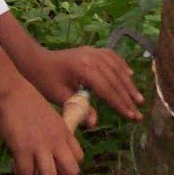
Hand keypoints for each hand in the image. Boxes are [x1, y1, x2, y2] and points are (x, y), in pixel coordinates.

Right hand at [0, 49, 83, 174]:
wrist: (9, 90)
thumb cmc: (24, 98)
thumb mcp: (48, 115)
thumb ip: (52, 132)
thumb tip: (46, 147)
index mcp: (64, 131)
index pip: (79, 158)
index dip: (68, 167)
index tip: (56, 167)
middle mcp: (56, 140)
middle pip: (71, 172)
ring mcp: (40, 145)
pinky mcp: (22, 148)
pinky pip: (25, 173)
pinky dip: (19, 173)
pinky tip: (15, 165)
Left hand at [25, 45, 144, 127]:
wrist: (35, 61)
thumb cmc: (45, 80)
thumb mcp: (60, 97)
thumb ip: (79, 109)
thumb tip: (94, 124)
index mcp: (84, 69)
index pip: (107, 89)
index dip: (120, 104)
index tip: (131, 116)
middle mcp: (92, 57)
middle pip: (115, 79)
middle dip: (128, 97)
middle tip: (138, 113)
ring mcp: (93, 51)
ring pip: (117, 68)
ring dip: (129, 84)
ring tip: (138, 99)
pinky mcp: (92, 50)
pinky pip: (113, 57)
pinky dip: (122, 66)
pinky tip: (129, 75)